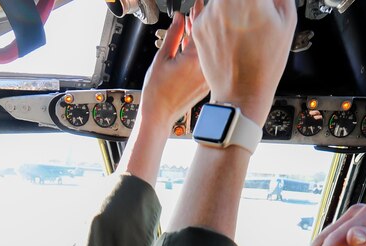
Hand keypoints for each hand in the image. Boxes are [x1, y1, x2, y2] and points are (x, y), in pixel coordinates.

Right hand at [139, 7, 208, 126]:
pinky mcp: (206, 83)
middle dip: (201, 24)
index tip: (198, 4)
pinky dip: (200, 52)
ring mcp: (207, 77)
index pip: (201, 29)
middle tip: (195, 11)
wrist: (160, 115)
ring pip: (208, 51)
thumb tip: (179, 18)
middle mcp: (205, 69)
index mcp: (195, 60)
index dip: (199, 13)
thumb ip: (173, 35)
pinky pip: (206, 62)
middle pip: (208, 39)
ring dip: (201, 38)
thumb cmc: (158, 92)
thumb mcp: (162, 57)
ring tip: (191, 26)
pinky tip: (192, 45)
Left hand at [192, 0, 295, 123]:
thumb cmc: (266, 63)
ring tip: (243, 29)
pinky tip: (231, 38)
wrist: (241, 93)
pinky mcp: (198, 28)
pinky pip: (209, 14)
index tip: (263, 4)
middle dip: (244, 2)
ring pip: (221, 0)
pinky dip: (219, 21)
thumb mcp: (288, 21)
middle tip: (253, 14)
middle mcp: (225, 1)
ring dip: (231, 7)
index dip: (258, 0)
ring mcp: (209, 14)